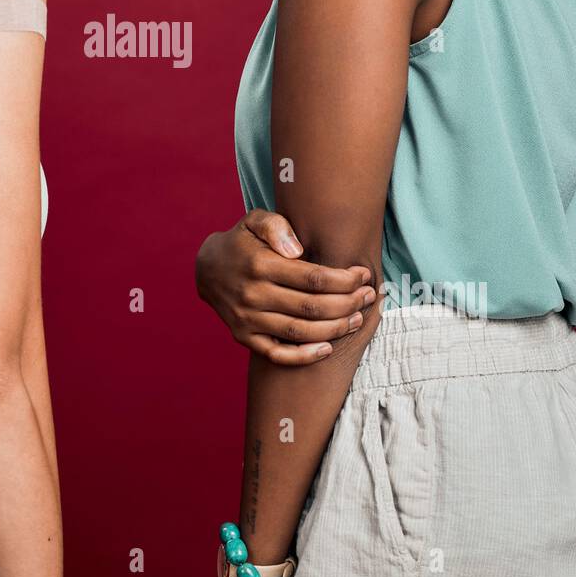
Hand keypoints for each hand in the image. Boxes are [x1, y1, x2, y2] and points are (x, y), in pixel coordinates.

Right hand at [196, 208, 379, 364]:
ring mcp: (248, 319)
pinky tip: (328, 348)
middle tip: (369, 297)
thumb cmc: (242, 242)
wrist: (206, 268)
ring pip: (300, 332)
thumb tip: (297, 250)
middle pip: (312, 307)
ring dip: (335, 329)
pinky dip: (304, 356)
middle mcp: (253, 295)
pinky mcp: (244, 337)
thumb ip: (276, 226)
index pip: (312, 278)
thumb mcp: (254, 220)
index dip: (344, 280)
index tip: (363, 275)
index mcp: (260, 265)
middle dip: (348, 304)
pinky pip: (277, 354)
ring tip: (358, 319)